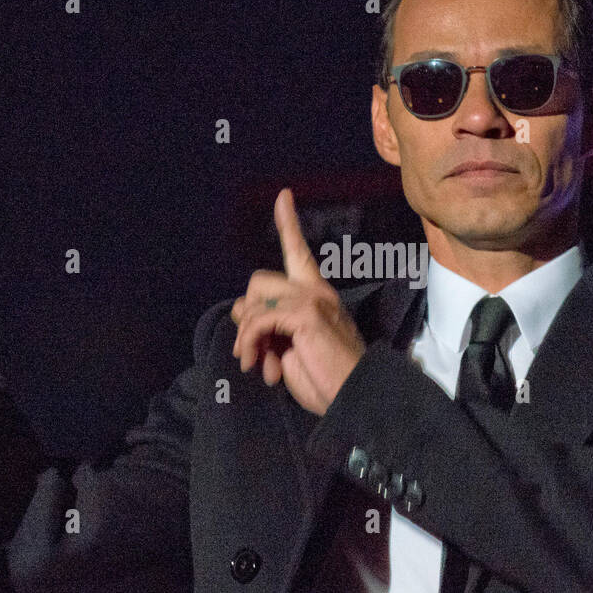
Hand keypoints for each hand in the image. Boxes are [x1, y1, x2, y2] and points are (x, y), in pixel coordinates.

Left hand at [231, 188, 365, 415]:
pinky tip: (261, 365)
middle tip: (254, 352)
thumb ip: (269, 326)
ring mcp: (312, 299)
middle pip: (258, 282)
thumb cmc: (325, 379)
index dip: (288, 223)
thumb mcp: (288, 348)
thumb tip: (240, 313)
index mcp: (316, 296)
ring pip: (254, 300)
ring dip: (247, 337)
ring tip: (258, 364)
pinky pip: (258, 319)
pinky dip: (251, 342)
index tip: (283, 195)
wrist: (352, 397)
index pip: (299, 252)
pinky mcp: (306, 313)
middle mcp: (316, 291)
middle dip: (247, 317)